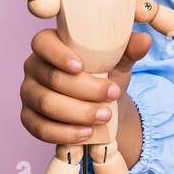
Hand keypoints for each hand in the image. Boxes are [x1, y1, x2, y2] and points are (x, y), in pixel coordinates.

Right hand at [19, 28, 152, 144]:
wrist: (103, 102)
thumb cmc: (105, 73)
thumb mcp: (119, 59)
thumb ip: (129, 48)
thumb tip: (144, 40)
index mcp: (50, 45)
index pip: (43, 43)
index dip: (59, 55)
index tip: (80, 66)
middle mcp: (34, 66)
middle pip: (51, 78)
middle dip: (84, 90)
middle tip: (112, 95)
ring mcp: (28, 93)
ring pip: (46, 104)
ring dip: (78, 112)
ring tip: (104, 115)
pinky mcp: (29, 118)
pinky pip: (40, 128)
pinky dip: (65, 132)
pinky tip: (86, 133)